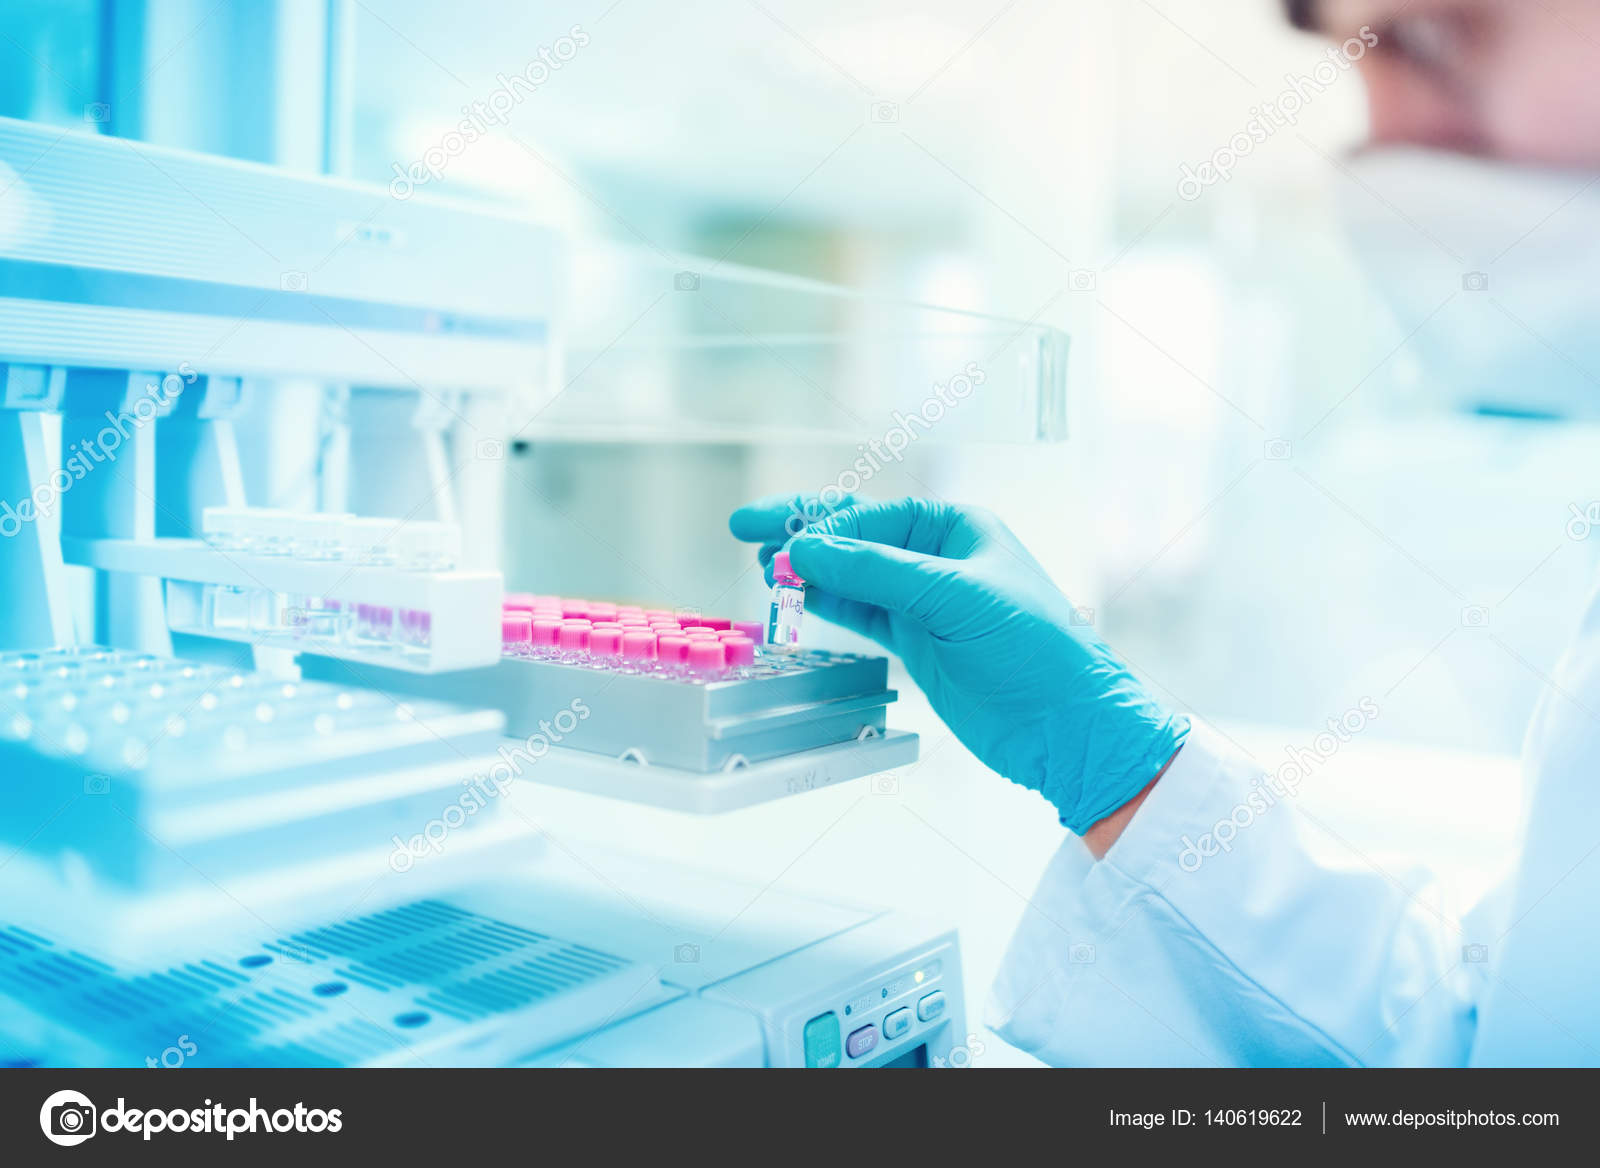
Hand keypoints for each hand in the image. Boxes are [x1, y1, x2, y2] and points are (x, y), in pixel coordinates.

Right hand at [729, 494, 1187, 834]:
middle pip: (855, 537)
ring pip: (852, 576)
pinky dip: (826, 605)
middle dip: (801, 534)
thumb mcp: (954, 599)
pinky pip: (861, 613)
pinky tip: (795, 598)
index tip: (775, 535)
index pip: (872, 513)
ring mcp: (925, 603)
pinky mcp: (918, 643)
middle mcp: (938, 558)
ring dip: (808, 572)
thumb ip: (875, 572)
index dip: (819, 521)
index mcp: (958, 528)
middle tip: (744, 529)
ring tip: (761, 568)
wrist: (1068, 728)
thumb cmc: (1035, 650)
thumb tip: (804, 550)